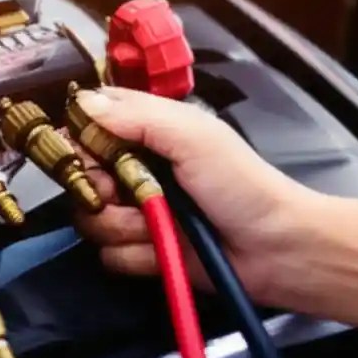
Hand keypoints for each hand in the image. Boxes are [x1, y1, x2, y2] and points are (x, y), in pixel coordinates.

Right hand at [73, 87, 318, 304]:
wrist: (278, 251)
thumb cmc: (242, 185)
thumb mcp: (194, 136)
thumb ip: (138, 116)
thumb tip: (82, 102)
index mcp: (148, 133)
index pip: (90, 124)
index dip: (80, 138)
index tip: (89, 151)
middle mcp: (135, 171)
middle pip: (80, 177)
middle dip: (99, 190)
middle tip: (123, 193)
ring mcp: (137, 214)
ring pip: (91, 220)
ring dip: (124, 227)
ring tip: (160, 226)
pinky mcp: (141, 252)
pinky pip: (110, 256)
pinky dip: (137, 256)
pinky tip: (165, 250)